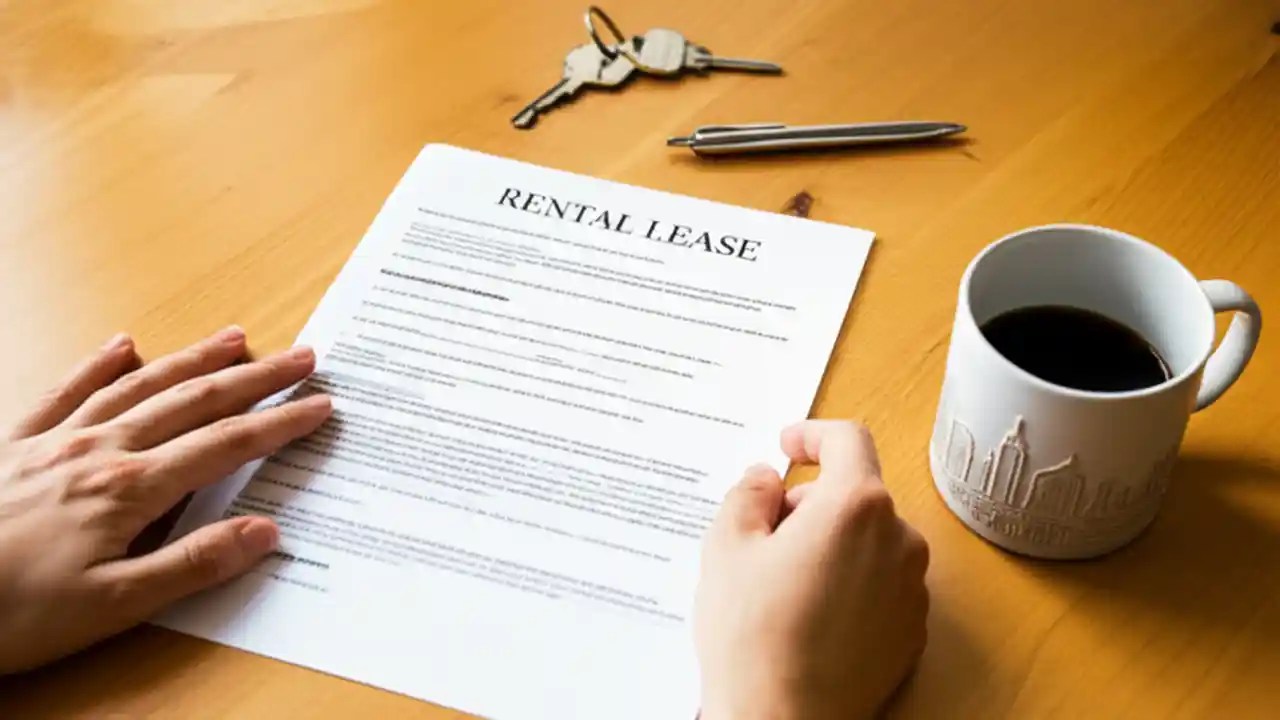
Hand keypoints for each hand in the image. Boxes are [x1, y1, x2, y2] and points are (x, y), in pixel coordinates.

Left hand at [0, 327, 330, 673]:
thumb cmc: (12, 612)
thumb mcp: (112, 608)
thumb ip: (191, 564)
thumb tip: (264, 532)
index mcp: (128, 490)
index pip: (223, 446)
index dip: (277, 425)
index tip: (320, 405)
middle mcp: (98, 451)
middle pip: (192, 402)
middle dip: (253, 378)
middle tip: (300, 356)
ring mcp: (54, 441)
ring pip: (139, 386)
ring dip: (192, 360)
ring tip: (235, 337)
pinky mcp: (13, 443)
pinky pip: (65, 391)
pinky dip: (99, 365)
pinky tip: (122, 346)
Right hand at [695, 420, 929, 719]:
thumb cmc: (754, 638)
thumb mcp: (727, 546)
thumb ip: (748, 494)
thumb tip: (765, 481)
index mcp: (855, 506)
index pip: (847, 440)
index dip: (812, 434)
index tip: (789, 444)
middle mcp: (897, 540)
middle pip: (855, 494)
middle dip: (810, 504)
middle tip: (762, 536)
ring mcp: (910, 588)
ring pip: (868, 540)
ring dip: (830, 545)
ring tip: (782, 585)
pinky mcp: (910, 629)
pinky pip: (879, 584)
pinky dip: (848, 584)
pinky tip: (808, 615)